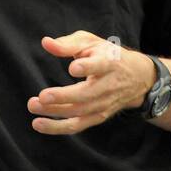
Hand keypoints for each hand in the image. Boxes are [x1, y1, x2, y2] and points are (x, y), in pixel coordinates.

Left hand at [28, 31, 156, 134]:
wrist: (137, 77)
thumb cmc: (107, 55)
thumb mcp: (92, 43)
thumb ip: (68, 43)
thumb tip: (45, 42)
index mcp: (109, 62)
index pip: (101, 65)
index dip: (88, 67)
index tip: (73, 68)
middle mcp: (109, 85)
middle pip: (87, 93)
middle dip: (64, 97)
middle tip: (42, 96)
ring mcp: (104, 103)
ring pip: (80, 111)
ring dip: (55, 112)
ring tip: (33, 106)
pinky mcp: (98, 116)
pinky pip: (77, 125)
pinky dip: (58, 127)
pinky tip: (39, 123)